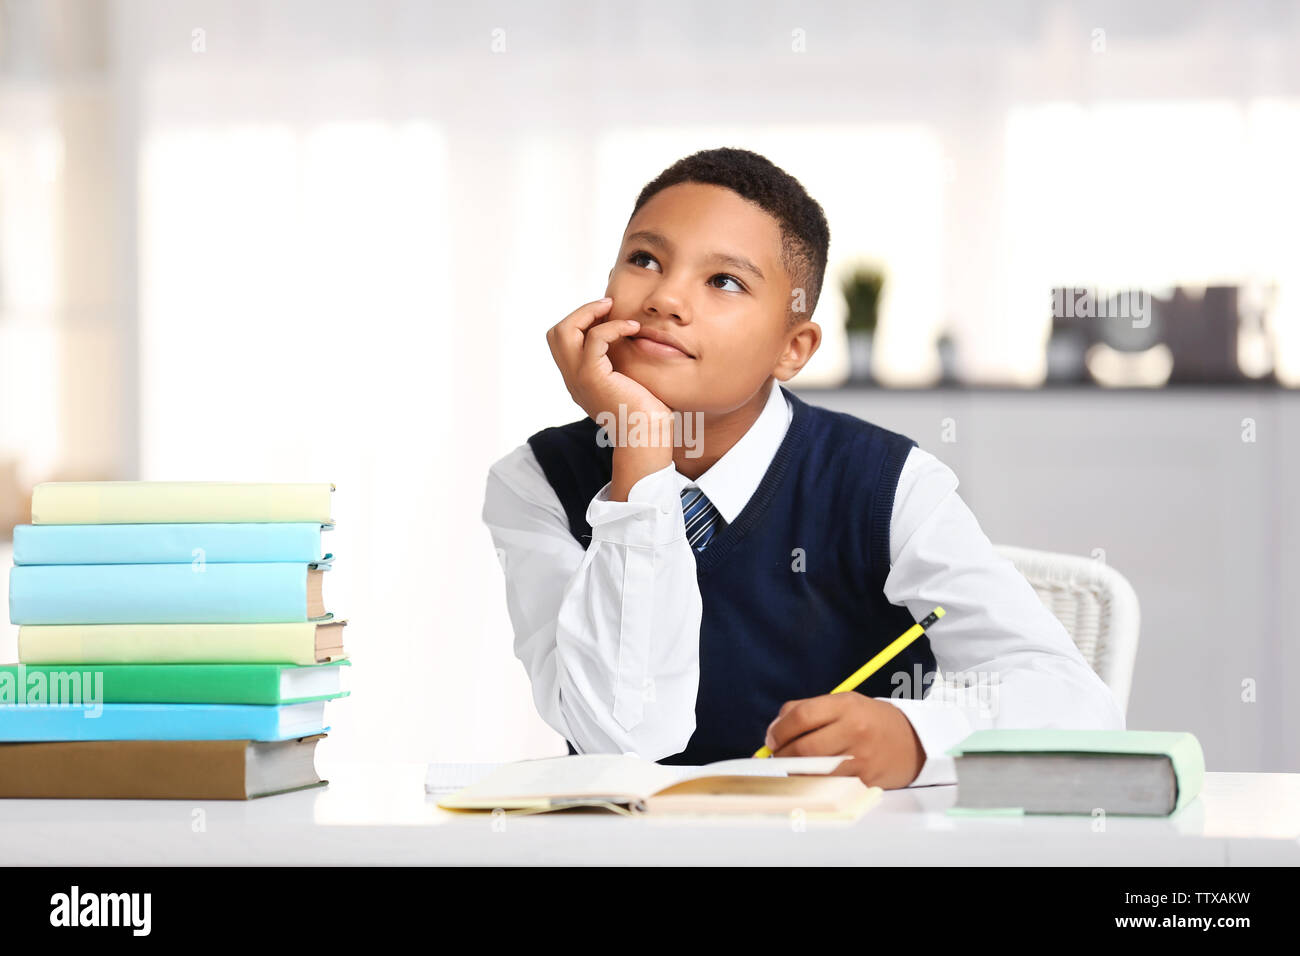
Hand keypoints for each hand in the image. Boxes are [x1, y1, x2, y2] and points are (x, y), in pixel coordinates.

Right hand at [546, 297, 675, 499]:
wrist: (647, 438)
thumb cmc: (647, 415)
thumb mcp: (629, 382)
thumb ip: (622, 363)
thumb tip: (636, 341)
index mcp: (579, 380)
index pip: (563, 342)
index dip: (581, 322)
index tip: (607, 314)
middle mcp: (573, 379)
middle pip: (556, 333)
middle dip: (580, 312)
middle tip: (608, 305)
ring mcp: (579, 378)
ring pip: (563, 331)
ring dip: (589, 312)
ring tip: (614, 309)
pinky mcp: (593, 378)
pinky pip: (594, 339)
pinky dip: (612, 326)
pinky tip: (632, 328)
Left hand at [764, 693, 925, 788]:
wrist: (912, 742)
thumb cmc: (869, 720)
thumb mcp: (843, 702)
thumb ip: (807, 710)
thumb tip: (774, 730)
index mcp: (846, 705)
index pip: (802, 716)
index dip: (779, 729)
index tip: (771, 737)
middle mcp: (854, 730)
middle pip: (804, 748)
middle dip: (782, 754)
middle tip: (777, 755)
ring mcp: (861, 758)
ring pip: (813, 771)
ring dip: (793, 772)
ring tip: (791, 765)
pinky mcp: (864, 780)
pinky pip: (827, 785)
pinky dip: (812, 782)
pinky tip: (810, 776)